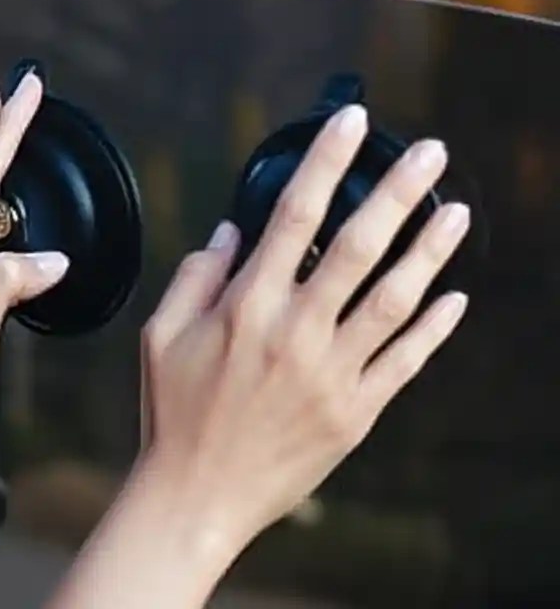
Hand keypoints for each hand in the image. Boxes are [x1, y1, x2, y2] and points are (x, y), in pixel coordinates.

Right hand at [136, 104, 469, 552]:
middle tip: (431, 152)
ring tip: (457, 212)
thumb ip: (195, 277)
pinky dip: (433, 328)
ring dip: (430, 250)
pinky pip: (404, 361)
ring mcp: (332, 373)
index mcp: (246, 307)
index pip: (294, 215)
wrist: (197, 496)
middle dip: (398, 191)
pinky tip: (455, 296)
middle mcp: (295, 332)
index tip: (352, 122)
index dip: (326, 161)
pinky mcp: (355, 411)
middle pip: (359, 246)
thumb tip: (230, 231)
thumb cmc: (172, 413)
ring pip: (394, 299)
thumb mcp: (160, 336)